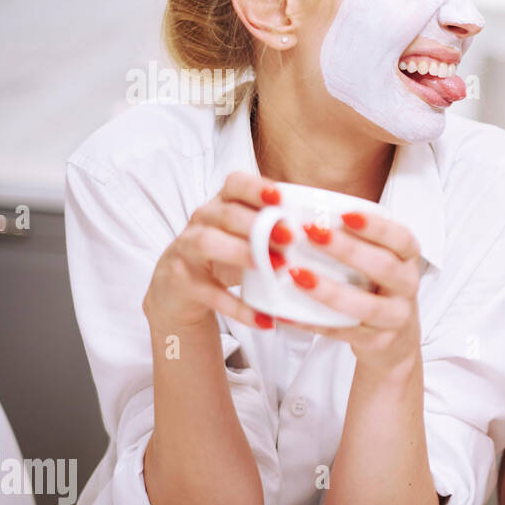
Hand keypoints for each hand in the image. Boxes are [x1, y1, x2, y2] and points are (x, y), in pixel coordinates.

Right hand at [144, 171, 281, 327]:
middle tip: (291, 236)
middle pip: (226, 214)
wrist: (178, 290)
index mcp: (221, 205)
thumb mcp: (246, 238)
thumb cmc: (224, 258)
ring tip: (277, 267)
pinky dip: (240, 308)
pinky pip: (211, 294)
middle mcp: (201, 221)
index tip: (281, 197)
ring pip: (208, 243)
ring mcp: (186, 251)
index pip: (235, 184)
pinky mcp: (182, 283)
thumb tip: (326, 233)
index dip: (256, 188)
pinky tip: (266, 320)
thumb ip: (275, 229)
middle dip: (259, 223)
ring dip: (244, 253)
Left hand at [279, 210, 422, 375]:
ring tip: (296, 275)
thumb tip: (293, 208)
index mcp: (408, 259)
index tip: (343, 213)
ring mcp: (396, 317)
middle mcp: (408, 286)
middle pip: (384, 267)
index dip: (375, 226)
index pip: (400, 239)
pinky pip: (343, 332)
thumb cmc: (375, 287)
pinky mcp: (378, 343)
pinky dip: (313, 322)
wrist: (395, 340)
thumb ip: (352, 238)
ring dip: (329, 290)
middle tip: (311, 232)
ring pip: (366, 306)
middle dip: (347, 249)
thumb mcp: (377, 260)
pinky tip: (286, 313)